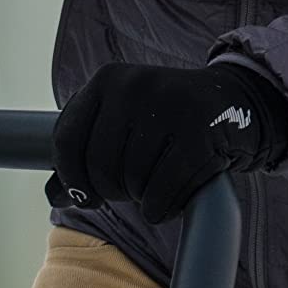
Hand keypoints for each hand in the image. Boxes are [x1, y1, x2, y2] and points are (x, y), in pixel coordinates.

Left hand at [52, 62, 287, 226]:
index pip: (66, 141)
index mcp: (107, 80)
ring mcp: (168, 105)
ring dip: (141, 197)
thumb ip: (81, 158)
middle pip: (98, 168)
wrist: (234, 103)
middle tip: (132, 185)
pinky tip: (175, 191)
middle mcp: (135, 85)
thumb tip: (54, 195)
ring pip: (131, 183)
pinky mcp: (197, 133)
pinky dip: (162, 208)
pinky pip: (158, 196)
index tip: (87, 194)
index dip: (72, 179)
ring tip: (159, 178)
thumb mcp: (119, 128)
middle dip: (112, 190)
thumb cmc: (163, 124)